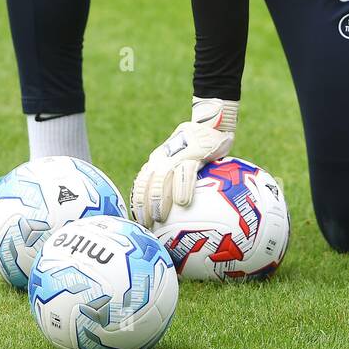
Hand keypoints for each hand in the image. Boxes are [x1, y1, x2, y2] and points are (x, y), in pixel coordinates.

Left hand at [130, 97, 238, 227]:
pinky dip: (183, 187)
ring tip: (160, 218)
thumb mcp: (184, 161)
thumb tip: (178, 210)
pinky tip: (183, 202)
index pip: (140, 184)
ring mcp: (176, 155)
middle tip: (147, 227)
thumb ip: (178, 179)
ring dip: (159, 200)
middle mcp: (162, 158)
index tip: (140, 223)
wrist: (211, 122)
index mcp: (157, 162)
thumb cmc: (200, 146)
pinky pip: (185, 172)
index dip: (137, 204)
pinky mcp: (193, 152)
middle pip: (147, 185)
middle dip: (144, 207)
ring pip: (161, 179)